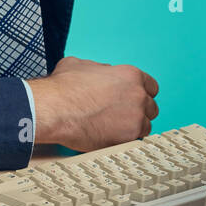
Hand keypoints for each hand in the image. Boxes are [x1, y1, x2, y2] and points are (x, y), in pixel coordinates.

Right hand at [28, 55, 158, 149]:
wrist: (54, 110)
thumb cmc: (63, 88)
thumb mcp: (81, 65)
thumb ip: (100, 69)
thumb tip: (103, 73)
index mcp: (130, 75)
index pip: (151, 87)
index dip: (140, 94)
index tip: (132, 101)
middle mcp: (137, 95)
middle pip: (150, 107)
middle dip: (138, 112)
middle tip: (121, 117)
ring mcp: (135, 117)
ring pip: (145, 126)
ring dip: (133, 128)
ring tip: (114, 130)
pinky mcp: (128, 136)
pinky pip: (135, 141)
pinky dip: (124, 141)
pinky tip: (110, 138)